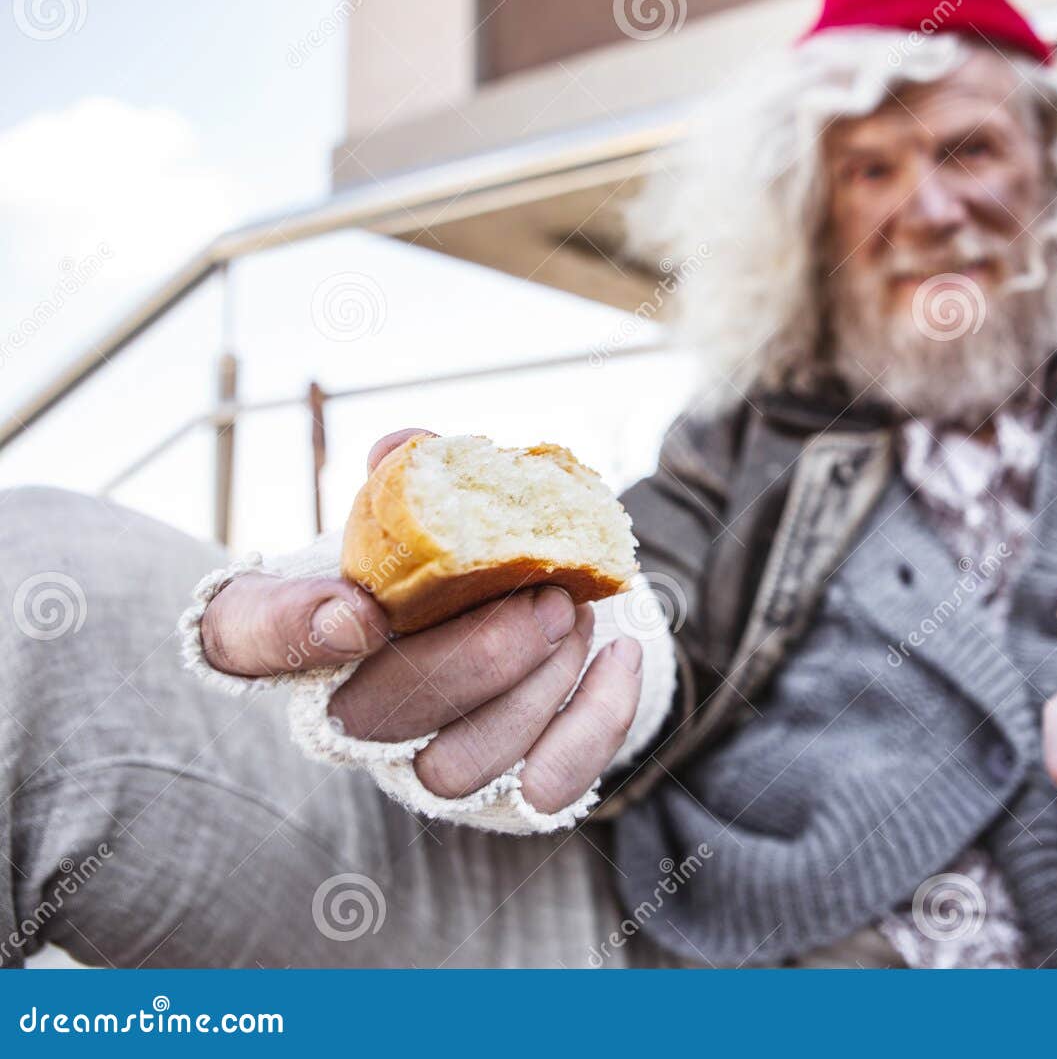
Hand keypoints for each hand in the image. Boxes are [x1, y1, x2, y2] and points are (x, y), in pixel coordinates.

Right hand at [199, 427, 643, 809]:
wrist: (527, 612)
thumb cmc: (453, 558)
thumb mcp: (424, 508)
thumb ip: (411, 476)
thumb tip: (408, 447)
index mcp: (298, 629)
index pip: (243, 639)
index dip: (288, 631)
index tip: (359, 608)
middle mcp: (342, 716)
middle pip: (375, 717)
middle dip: (475, 656)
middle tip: (547, 597)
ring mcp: (416, 770)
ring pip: (457, 766)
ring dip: (536, 685)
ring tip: (577, 612)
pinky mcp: (500, 800)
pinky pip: (544, 789)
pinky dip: (596, 722)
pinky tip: (621, 654)